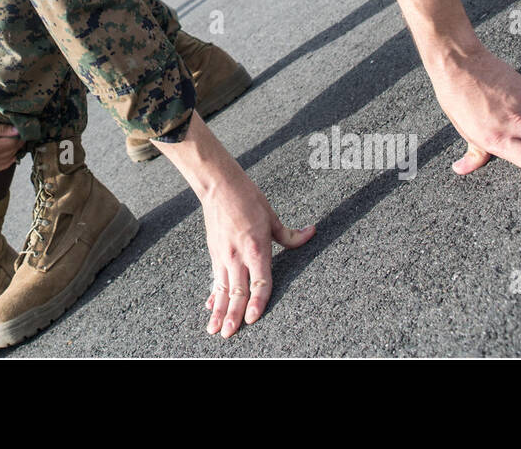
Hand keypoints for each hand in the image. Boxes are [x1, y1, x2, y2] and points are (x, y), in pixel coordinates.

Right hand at [0, 96, 21, 171]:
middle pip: (11, 155)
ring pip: (5, 164)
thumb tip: (17, 131)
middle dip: (17, 144)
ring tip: (11, 141)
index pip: (12, 145)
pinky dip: (3, 161)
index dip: (20, 136)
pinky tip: (3, 151)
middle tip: (18, 133)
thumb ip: (0, 128)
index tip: (23, 129)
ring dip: (11, 153)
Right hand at [155, 112, 315, 336]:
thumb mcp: (272, 216)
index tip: (253, 319)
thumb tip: (311, 233)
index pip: (259, 282)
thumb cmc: (247, 198)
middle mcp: (237, 256)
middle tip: (229, 334)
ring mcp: (223, 255)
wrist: (218, 186)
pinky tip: (209, 307)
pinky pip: (215, 278)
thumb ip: (290, 234)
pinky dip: (213, 294)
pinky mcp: (214, 252)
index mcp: (255, 248)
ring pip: (222, 289)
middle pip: (237, 291)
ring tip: (215, 330)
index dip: (257, 302)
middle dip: (233, 315)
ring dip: (219, 311)